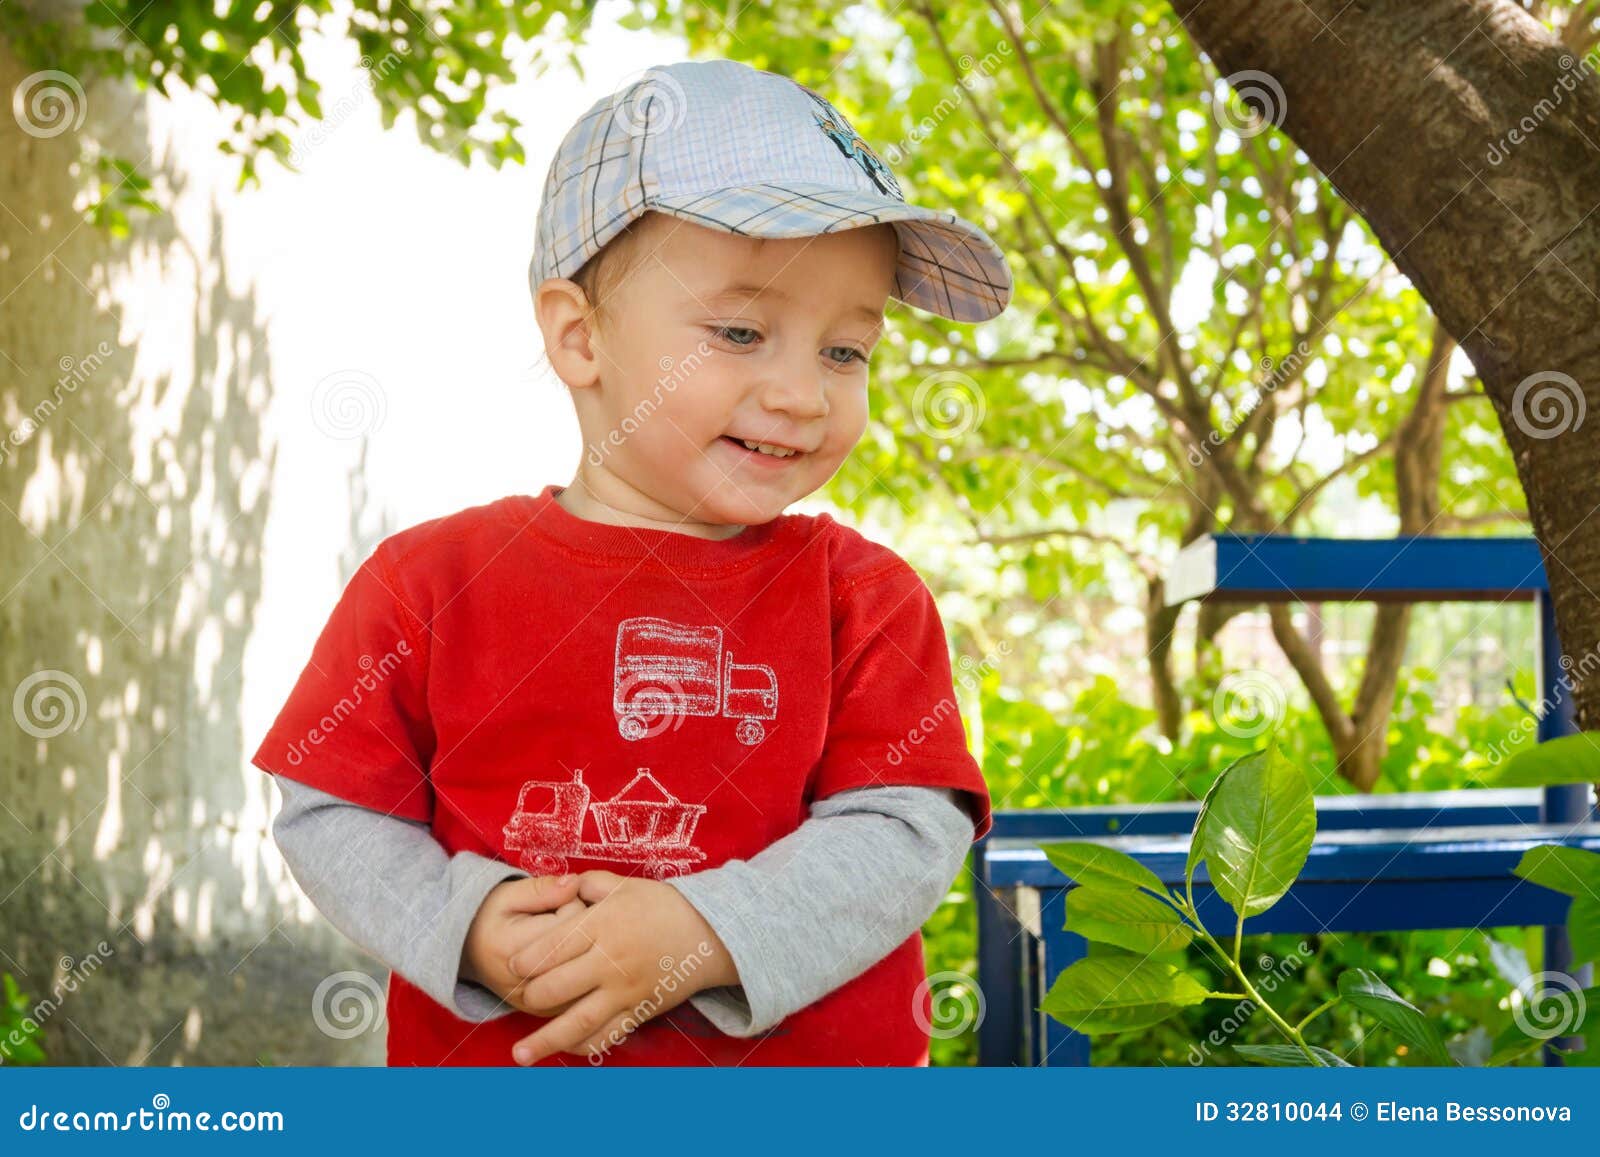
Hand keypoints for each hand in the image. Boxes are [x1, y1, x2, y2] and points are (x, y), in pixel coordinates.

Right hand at [461, 874, 589, 1017]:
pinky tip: (572, 960)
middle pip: (583, 949)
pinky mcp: (545, 1013)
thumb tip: (575, 883)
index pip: (570, 922)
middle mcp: (525, 983)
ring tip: (563, 939)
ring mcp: (535, 1003)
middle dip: (581, 929)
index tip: (558, 901)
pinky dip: (582, 975)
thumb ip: (542, 889)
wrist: (467, 952)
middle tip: (561, 919)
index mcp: (513, 950)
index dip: (572, 903)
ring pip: (586, 973)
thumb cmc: (490, 918)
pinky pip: (580, 994)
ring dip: (583, 953)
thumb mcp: (508, 894)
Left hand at [505, 870, 739, 1064]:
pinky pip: (607, 1035)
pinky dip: (583, 1046)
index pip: (555, 945)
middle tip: (516, 996)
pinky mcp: (638, 1011)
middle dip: (531, 995)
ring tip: (519, 1054)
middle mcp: (610, 961)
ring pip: (577, 1021)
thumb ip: (589, 884)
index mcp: (603, 925)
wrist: (710, 934)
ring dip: (544, 1040)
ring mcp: (625, 991)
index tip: (512, 966)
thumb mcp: (626, 885)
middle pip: (558, 987)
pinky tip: (564, 1051)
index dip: (528, 959)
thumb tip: (561, 885)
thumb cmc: (664, 906)